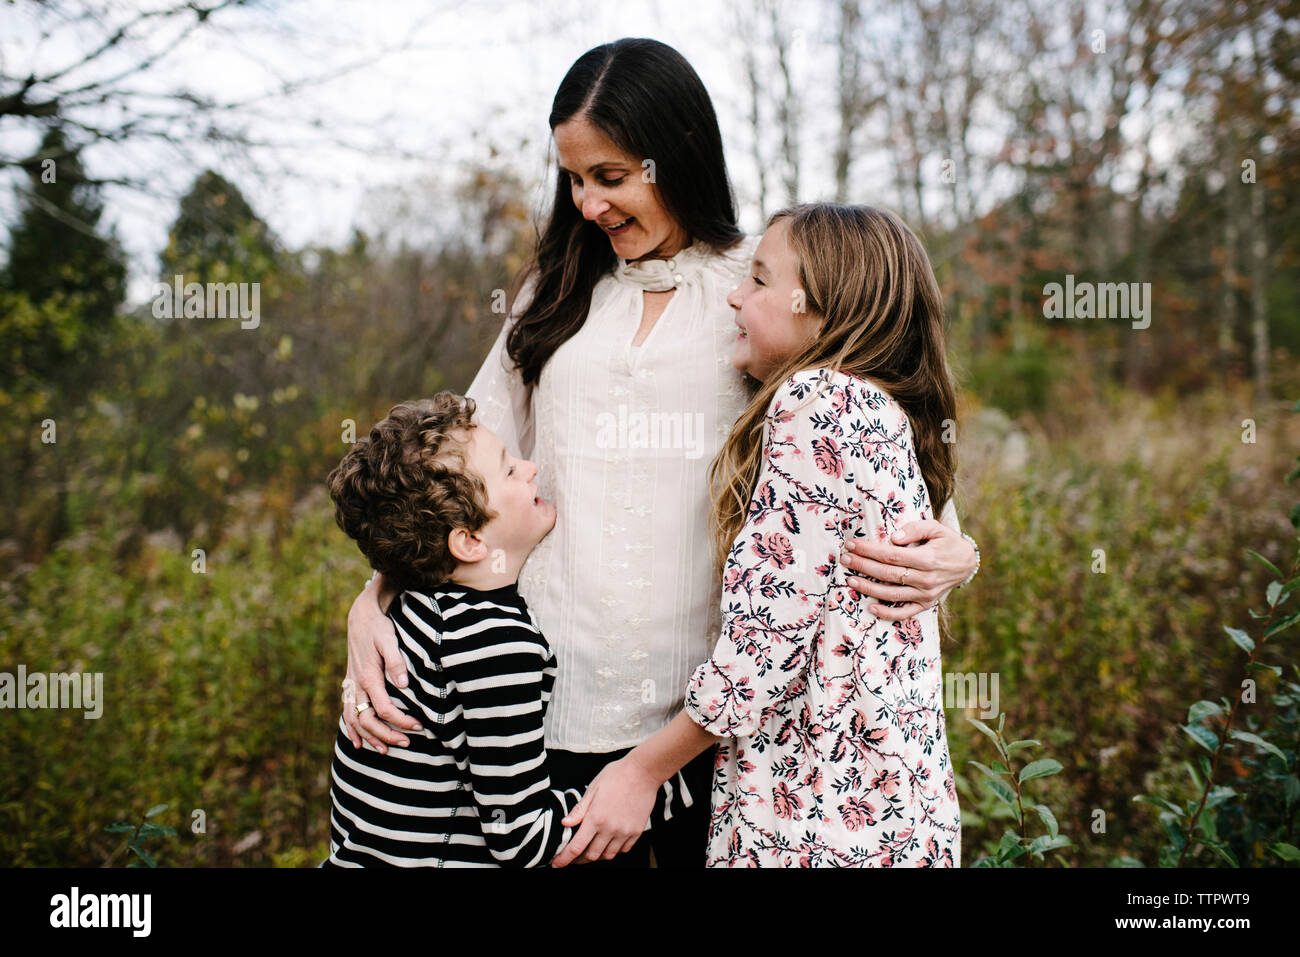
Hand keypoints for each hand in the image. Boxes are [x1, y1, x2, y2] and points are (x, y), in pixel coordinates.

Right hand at [342, 576, 421, 751]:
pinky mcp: (350, 684)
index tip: (418, 726)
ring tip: (384, 751)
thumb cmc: (379, 628)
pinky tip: (357, 742)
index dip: (401, 721)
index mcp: (368, 677)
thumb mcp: (389, 640)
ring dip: (369, 737)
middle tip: (406, 743)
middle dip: (386, 735)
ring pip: (355, 720)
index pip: (384, 709)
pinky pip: (347, 712)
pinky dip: (351, 729)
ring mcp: (352, 686)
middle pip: (368, 720)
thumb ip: (396, 662)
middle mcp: (357, 685)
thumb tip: (404, 684)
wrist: (361, 617)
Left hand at [550, 758, 657, 867]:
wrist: (643, 772)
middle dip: (579, 859)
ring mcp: (625, 832)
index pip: (576, 847)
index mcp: (595, 818)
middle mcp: (610, 829)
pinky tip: (610, 840)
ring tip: (592, 847)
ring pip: (608, 855)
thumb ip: (579, 810)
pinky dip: (614, 849)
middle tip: (573, 855)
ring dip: (598, 854)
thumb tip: (565, 823)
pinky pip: (623, 849)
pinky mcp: (637, 831)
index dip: (564, 859)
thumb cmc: (616, 776)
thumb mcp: (593, 789)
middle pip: (591, 856)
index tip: (557, 864)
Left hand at [841, 519, 976, 619]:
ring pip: (892, 594)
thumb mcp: (935, 527)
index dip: (869, 551)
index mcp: (927, 558)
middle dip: (863, 566)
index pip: (891, 555)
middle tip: (845, 559)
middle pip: (887, 574)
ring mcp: (926, 594)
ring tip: (850, 581)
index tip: (852, 544)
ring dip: (868, 589)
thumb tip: (893, 538)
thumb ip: (915, 529)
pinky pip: (905, 612)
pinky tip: (870, 607)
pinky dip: (887, 613)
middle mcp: (926, 579)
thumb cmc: (946, 541)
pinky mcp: (926, 604)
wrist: (966, 562)